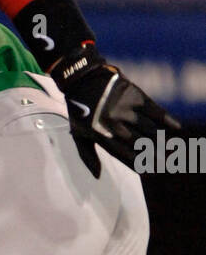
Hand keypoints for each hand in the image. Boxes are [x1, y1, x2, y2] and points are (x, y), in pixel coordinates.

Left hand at [50, 44, 181, 177]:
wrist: (81, 78)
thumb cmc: (79, 110)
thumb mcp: (78, 134)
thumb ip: (87, 156)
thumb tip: (97, 176)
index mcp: (101, 135)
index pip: (124, 155)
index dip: (138, 164)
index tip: (150, 170)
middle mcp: (114, 124)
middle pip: (140, 144)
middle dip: (153, 154)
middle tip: (165, 161)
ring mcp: (125, 109)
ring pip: (149, 129)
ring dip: (162, 140)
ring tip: (170, 148)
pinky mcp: (134, 95)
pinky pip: (154, 109)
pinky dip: (166, 119)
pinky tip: (176, 127)